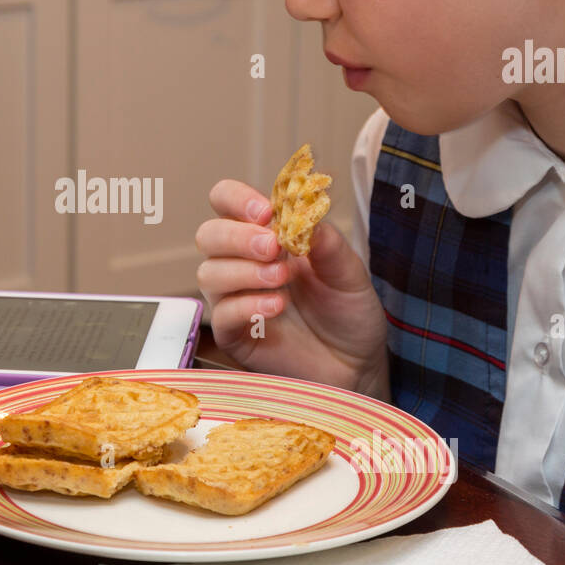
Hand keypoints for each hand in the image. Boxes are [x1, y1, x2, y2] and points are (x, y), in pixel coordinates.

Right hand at [196, 178, 390, 399]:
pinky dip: (247, 304)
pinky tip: (276, 305)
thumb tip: (304, 214)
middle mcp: (242, 264)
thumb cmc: (348, 314)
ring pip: (209, 272)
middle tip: (272, 246)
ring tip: (281, 278)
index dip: (237, 199)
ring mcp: (234, 299)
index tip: (266, 211)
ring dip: (244, 270)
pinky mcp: (234, 334)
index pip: (227, 202)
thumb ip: (327, 243)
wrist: (356, 365)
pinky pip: (221, 313)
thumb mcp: (349, 273)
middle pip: (209, 235)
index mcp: (265, 236)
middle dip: (237, 236)